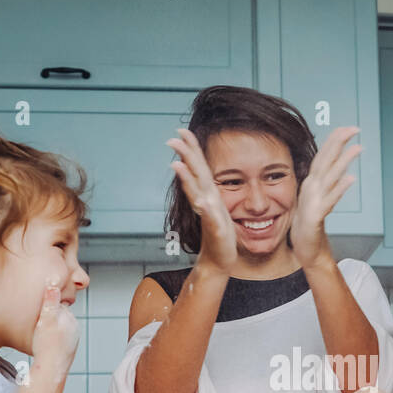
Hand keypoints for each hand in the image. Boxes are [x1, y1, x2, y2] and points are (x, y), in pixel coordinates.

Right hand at [32, 283, 78, 377]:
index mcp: (71, 320)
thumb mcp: (46, 319)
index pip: (58, 306)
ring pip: (57, 329)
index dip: (45, 306)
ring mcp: (71, 341)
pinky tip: (40, 343)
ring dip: (47, 329)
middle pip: (58, 317)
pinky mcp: (66, 350)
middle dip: (47, 317)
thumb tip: (53, 283)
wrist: (51, 370)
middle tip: (33, 321)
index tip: (34, 307)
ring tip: (36, 334)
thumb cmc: (47, 345)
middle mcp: (74, 330)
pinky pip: (56, 340)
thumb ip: (50, 301)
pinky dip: (49, 339)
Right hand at [166, 127, 238, 274]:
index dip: (191, 149)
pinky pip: (210, 217)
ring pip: (197, 193)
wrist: (219, 260)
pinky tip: (201, 200)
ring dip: (187, 179)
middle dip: (185, 157)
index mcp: (208, 194)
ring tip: (176, 164)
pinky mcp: (216, 229)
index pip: (199, 167)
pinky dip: (205, 209)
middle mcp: (206, 202)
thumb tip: (201, 180)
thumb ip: (207, 194)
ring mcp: (209, 215)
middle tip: (172, 139)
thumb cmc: (219, 236)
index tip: (182, 131)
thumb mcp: (217, 210)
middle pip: (194, 175)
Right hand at [289, 126, 360, 268]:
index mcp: (311, 183)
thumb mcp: (319, 199)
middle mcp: (311, 189)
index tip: (346, 128)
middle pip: (325, 160)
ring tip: (358, 149)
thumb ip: (328, 184)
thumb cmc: (311, 225)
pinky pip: (330, 201)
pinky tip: (350, 179)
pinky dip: (340, 189)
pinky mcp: (316, 217)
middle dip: (338, 142)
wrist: (307, 250)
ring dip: (343, 161)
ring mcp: (313, 202)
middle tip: (353, 128)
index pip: (322, 156)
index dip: (334, 141)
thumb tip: (342, 172)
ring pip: (330, 177)